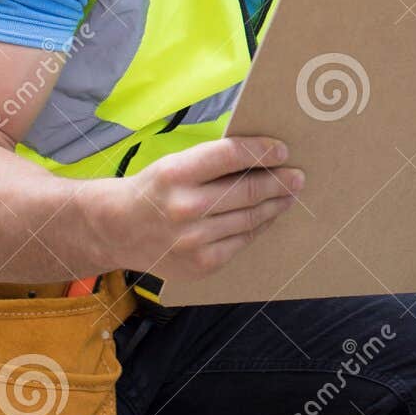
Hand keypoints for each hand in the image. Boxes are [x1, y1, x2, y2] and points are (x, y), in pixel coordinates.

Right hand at [88, 136, 304, 280]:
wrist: (118, 230)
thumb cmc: (154, 190)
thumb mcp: (174, 164)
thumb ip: (212, 161)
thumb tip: (261, 154)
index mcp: (175, 174)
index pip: (230, 155)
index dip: (261, 151)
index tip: (283, 150)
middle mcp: (184, 208)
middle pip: (247, 191)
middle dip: (279, 181)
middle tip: (297, 176)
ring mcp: (193, 241)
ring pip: (249, 218)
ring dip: (275, 205)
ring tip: (289, 195)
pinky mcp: (201, 264)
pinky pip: (241, 242)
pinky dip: (258, 227)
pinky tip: (267, 216)